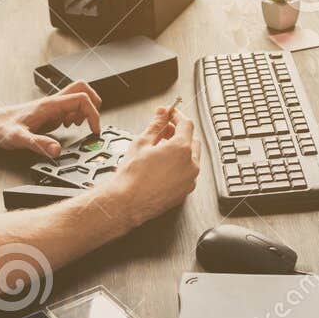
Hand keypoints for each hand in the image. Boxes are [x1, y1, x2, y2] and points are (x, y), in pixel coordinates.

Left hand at [0, 81, 101, 156]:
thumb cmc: (4, 128)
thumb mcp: (20, 139)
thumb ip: (39, 144)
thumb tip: (56, 150)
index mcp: (50, 105)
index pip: (81, 99)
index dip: (92, 114)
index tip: (93, 129)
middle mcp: (53, 102)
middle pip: (83, 88)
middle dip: (93, 103)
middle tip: (91, 122)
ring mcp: (53, 105)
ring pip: (78, 96)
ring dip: (84, 110)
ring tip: (76, 126)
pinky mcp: (51, 111)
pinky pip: (70, 106)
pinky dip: (76, 115)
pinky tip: (66, 126)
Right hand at [106, 104, 200, 224]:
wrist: (127, 203)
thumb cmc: (132, 177)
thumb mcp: (142, 142)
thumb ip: (156, 125)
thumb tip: (161, 114)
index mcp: (181, 149)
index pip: (186, 124)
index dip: (177, 116)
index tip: (170, 114)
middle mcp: (190, 165)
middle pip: (192, 140)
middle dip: (179, 133)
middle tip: (163, 131)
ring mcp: (189, 180)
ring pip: (192, 157)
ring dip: (180, 150)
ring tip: (161, 150)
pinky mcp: (185, 191)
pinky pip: (187, 173)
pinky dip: (180, 166)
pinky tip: (163, 166)